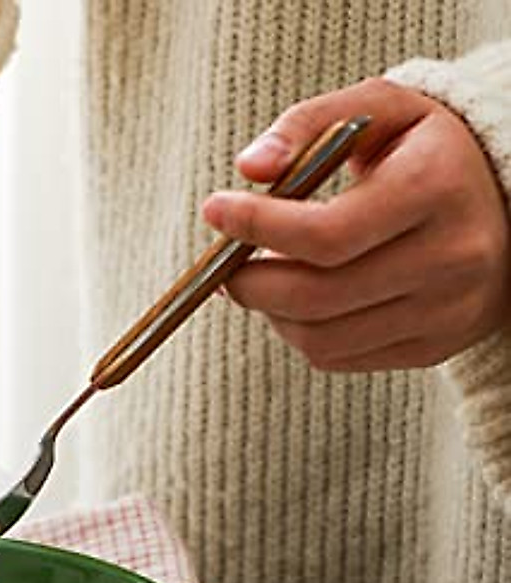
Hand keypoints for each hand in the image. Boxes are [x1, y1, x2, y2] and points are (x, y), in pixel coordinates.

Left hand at [203, 77, 510, 370]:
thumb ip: (309, 123)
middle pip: (313, 297)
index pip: (325, 233)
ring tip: (265, 276)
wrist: (508, 202)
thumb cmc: (426, 151)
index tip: (215, 211)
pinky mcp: (432, 348)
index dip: (257, 227)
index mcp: (435, 189)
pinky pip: (336, 357)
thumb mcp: (380, 111)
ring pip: (318, 338)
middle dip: (250, 282)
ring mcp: (444, 311)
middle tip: (227, 262)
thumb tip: (248, 167)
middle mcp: (449, 258)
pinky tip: (301, 300)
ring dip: (270, 312)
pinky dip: (300, 333)